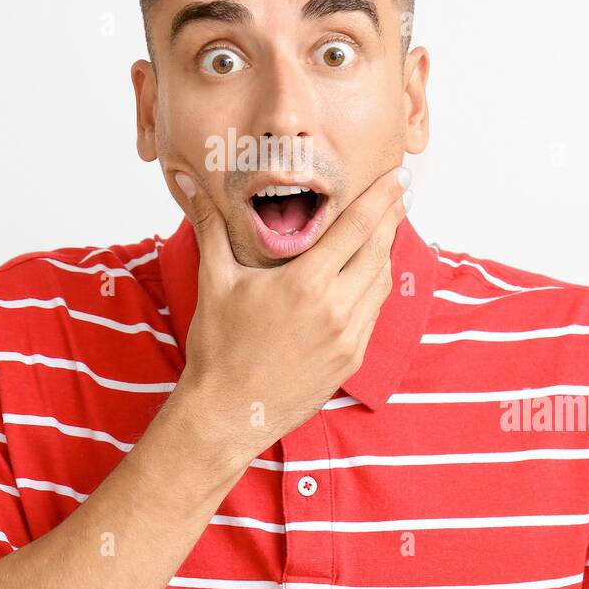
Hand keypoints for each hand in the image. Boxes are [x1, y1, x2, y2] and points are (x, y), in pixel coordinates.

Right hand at [165, 165, 412, 457]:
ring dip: (387, 251)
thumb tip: (189, 181)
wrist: (229, 413)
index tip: (396, 176)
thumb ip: (212, 226)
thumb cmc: (219, 347)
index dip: (381, 198)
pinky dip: (376, 285)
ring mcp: (349, 337)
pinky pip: (374, 312)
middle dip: (392, 218)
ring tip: (385, 228)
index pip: (357, 227)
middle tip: (399, 192)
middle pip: (380, 250)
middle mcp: (336, 309)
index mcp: (307, 283)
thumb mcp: (215, 281)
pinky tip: (369, 273)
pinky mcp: (352, 359)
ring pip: (382, 282)